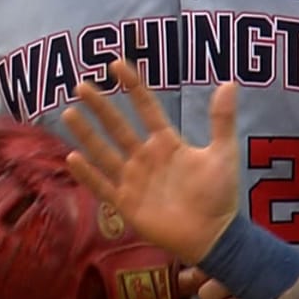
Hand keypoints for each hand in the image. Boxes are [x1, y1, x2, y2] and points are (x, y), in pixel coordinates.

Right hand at [62, 58, 239, 265]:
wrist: (213, 235)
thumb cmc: (219, 194)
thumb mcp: (222, 152)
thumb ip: (222, 120)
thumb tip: (229, 82)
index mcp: (167, 143)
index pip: (146, 108)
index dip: (132, 86)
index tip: (116, 64)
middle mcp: (146, 158)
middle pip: (118, 126)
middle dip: (100, 106)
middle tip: (81, 85)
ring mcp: (134, 180)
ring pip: (104, 152)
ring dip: (87, 134)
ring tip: (69, 113)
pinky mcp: (127, 204)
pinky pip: (103, 186)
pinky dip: (88, 174)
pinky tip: (72, 158)